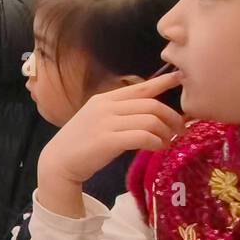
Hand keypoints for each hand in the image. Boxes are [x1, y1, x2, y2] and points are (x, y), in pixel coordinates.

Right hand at [36, 73, 184, 216]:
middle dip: (172, 116)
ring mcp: (106, 123)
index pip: (139, 87)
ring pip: (150, 120)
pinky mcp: (107, 141)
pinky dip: (156, 142)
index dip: (162, 82)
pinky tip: (158, 148)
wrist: (59, 162)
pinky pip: (143, 136)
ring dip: (166, 132)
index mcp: (104, 99)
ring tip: (168, 142)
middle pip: (151, 104)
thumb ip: (119, 113)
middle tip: (180, 129)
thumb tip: (150, 113)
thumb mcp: (98, 119)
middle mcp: (106, 107)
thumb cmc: (80, 142)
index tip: (179, 78)